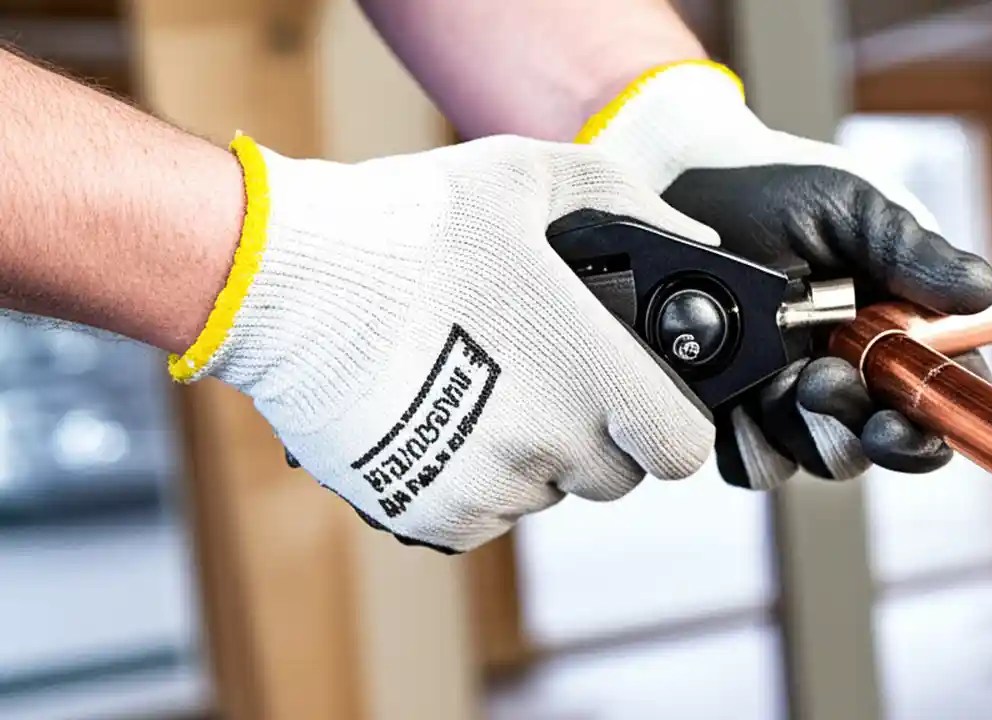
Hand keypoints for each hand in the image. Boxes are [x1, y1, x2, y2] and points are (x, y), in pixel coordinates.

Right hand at [171, 135, 716, 551]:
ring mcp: (485, 488)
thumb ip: (628, 202)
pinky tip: (439, 419)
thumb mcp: (529, 178)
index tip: (642, 401)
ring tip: (479, 386)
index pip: (680, 448)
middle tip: (547, 378)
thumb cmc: (407, 225)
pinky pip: (482, 516)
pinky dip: (472, 483)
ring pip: (543, 495)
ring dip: (531, 457)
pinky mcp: (426, 514)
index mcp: (587, 372)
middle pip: (612, 477)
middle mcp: (546, 444)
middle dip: (596, 436)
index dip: (668, 424)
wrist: (281, 279)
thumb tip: (696, 239)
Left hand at [583, 61, 991, 488]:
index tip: (896, 423)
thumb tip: (982, 292)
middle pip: (874, 446)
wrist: (680, 185)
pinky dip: (743, 444)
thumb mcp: (852, 207)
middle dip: (851, 428)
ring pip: (810, 459)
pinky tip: (732, 402)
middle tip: (819, 380)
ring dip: (797, 430)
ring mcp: (789, 398)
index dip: (930, 427)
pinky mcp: (733, 411)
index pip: (938, 400)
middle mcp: (852, 373)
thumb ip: (912, 252)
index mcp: (898, 331)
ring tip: (771, 377)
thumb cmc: (777, 188)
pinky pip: (749, 463)